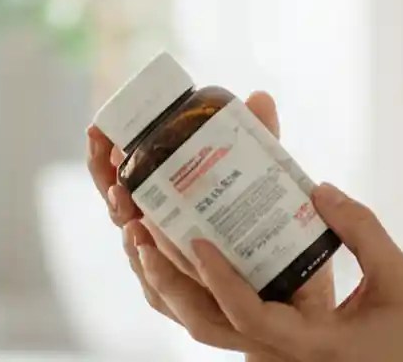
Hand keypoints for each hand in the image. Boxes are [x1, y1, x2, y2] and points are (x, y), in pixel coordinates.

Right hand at [85, 91, 335, 356]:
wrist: (303, 292)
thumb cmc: (277, 234)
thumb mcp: (268, 182)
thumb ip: (262, 142)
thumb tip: (259, 96)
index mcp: (172, 206)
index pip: (126, 178)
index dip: (106, 158)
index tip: (99, 130)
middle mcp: (164, 240)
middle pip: (121, 212)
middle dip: (107, 186)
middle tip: (111, 165)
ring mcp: (173, 272)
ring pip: (136, 255)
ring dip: (128, 231)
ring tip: (131, 215)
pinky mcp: (194, 306)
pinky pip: (162, 294)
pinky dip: (154, 274)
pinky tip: (149, 252)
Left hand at [159, 182, 402, 361]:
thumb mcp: (402, 280)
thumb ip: (362, 231)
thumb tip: (319, 189)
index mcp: (312, 347)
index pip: (248, 316)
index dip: (218, 279)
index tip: (196, 239)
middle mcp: (287, 358)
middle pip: (208, 329)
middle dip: (169, 283)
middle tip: (144, 232)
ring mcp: (285, 358)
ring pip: (213, 331)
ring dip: (178, 287)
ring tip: (152, 241)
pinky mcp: (291, 350)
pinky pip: (233, 326)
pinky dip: (205, 294)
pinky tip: (196, 258)